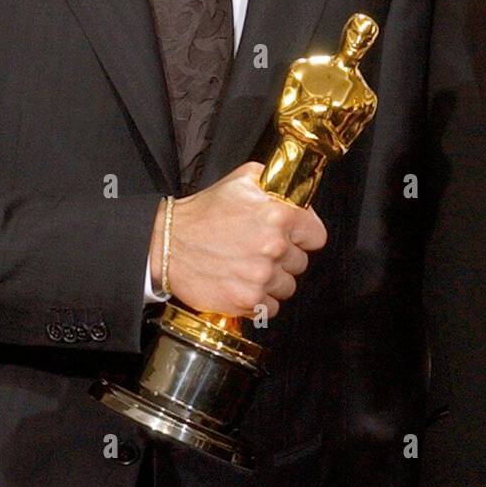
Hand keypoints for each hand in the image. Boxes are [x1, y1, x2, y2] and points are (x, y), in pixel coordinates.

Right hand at [150, 163, 326, 317]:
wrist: (168, 243)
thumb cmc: (204, 212)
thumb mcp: (243, 179)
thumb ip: (277, 182)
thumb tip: (300, 190)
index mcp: (279, 214)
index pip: (317, 236)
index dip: (304, 236)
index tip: (293, 237)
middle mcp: (274, 246)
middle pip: (301, 262)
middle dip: (284, 257)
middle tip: (260, 249)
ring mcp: (261, 276)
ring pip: (288, 286)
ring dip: (272, 280)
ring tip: (249, 267)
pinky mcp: (247, 300)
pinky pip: (271, 307)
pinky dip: (259, 300)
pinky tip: (243, 283)